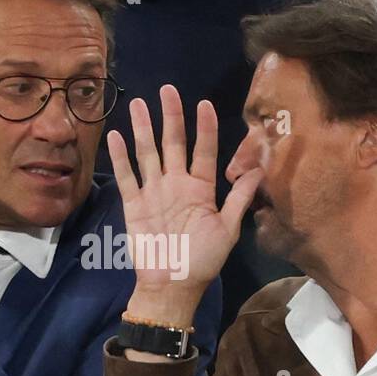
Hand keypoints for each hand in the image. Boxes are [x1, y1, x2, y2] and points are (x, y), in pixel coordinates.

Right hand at [107, 85, 262, 326]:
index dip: (204, 128)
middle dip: (171, 117)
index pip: (204, 151)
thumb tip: (261, 169)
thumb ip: (239, 198)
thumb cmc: (203, 260)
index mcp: (201, 189)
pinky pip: (126, 176)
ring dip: (143, 129)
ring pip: (148, 153)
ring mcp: (154, 192)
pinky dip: (120, 157)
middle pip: (173, 144)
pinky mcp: (134, 204)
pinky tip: (115, 135)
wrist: (171, 285)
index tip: (204, 104)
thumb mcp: (227, 230)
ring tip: (138, 103)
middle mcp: (176, 184)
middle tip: (167, 90)